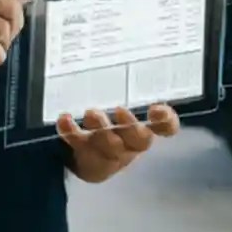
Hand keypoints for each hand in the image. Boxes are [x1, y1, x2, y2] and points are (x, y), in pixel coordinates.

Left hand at [57, 105, 180, 182]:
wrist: (89, 161)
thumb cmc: (114, 129)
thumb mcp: (126, 116)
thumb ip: (133, 101)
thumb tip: (140, 71)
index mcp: (144, 133)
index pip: (166, 127)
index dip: (166, 121)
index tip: (156, 109)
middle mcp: (129, 145)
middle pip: (136, 140)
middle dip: (129, 126)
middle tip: (120, 110)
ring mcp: (106, 153)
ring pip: (108, 145)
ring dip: (101, 129)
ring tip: (92, 113)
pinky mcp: (83, 154)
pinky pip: (77, 144)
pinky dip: (70, 130)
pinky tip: (64, 119)